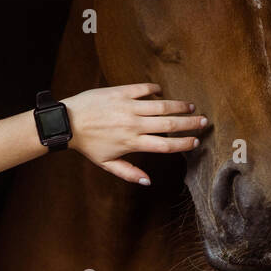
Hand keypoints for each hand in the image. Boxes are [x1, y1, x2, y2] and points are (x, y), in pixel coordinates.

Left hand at [61, 84, 205, 183]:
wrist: (67, 122)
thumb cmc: (86, 145)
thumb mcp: (106, 163)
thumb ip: (128, 172)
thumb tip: (148, 181)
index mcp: (132, 142)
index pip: (165, 144)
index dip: (183, 143)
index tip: (195, 142)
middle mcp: (134, 124)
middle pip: (169, 124)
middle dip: (190, 123)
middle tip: (203, 121)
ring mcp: (128, 106)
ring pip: (161, 105)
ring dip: (178, 105)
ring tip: (190, 106)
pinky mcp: (120, 92)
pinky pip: (144, 88)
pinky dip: (155, 90)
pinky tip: (161, 92)